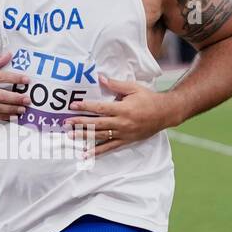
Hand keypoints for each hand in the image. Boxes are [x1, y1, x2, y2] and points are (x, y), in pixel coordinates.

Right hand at [0, 51, 30, 119]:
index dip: (15, 78)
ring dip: (11, 110)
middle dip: (16, 98)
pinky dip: (0, 117)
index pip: (0, 77)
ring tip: (22, 110)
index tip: (27, 80)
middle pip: (0, 96)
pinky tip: (9, 117)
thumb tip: (9, 56)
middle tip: (28, 99)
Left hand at [63, 75, 177, 155]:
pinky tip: (86, 154)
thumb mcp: (133, 88)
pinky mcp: (126, 140)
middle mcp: (122, 123)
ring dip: (85, 136)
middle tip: (66, 123)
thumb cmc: (148, 98)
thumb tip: (100, 77)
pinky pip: (110, 147)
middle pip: (97, 123)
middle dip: (80, 123)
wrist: (166, 113)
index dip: (85, 106)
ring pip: (101, 136)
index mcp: (123, 109)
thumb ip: (115, 84)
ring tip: (70, 136)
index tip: (72, 105)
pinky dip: (97, 151)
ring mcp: (124, 133)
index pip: (100, 108)